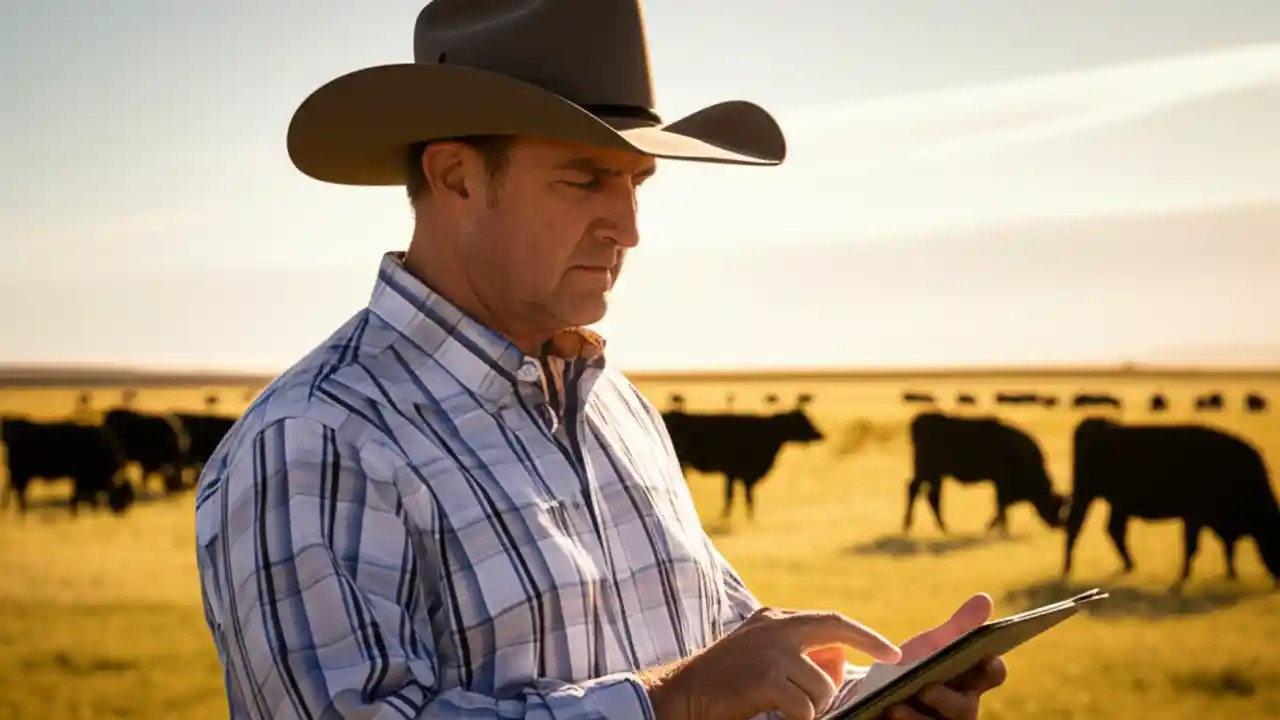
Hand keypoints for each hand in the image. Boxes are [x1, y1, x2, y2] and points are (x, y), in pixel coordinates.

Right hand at [646, 607, 902, 719]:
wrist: (680, 694)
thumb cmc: (723, 684)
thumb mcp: (761, 658)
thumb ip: (797, 654)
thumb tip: (840, 660)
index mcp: (775, 620)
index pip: (831, 620)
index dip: (865, 636)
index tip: (892, 652)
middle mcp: (776, 626)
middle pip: (836, 633)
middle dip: (865, 648)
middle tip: (884, 667)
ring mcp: (771, 650)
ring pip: (822, 686)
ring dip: (814, 708)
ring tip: (788, 711)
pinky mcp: (765, 677)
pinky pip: (805, 707)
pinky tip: (779, 717)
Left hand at [879, 593, 1007, 719]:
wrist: (872, 691)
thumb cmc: (911, 667)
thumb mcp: (931, 645)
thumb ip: (958, 627)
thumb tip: (985, 598)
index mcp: (971, 682)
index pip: (993, 674)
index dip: (993, 666)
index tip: (986, 657)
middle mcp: (960, 710)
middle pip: (965, 709)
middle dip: (948, 700)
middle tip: (926, 688)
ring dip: (917, 717)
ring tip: (896, 706)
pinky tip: (884, 714)